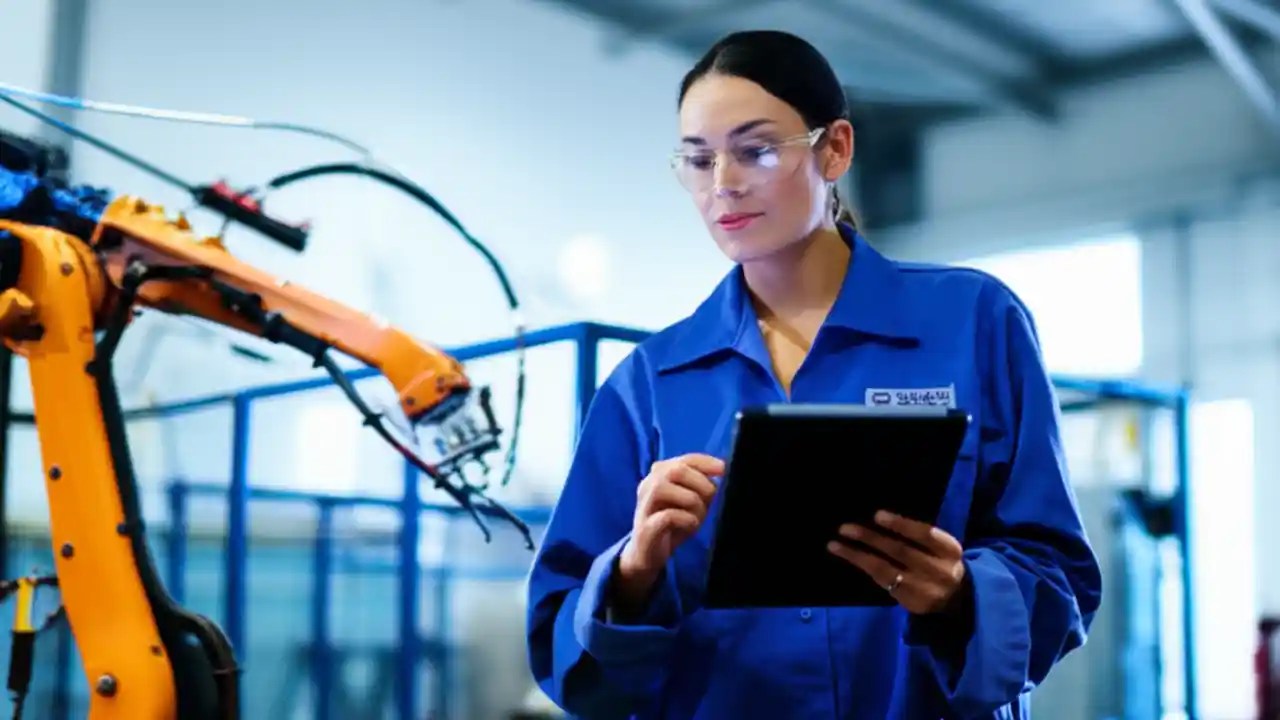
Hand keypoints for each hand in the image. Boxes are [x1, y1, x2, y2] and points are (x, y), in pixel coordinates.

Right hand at [615, 453, 723, 606]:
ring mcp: (644, 506)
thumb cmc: (673, 524)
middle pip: (674, 470)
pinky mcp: (644, 528)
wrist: (648, 554)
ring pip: (661, 488)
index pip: (685, 460)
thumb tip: (718, 478)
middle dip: (699, 482)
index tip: (723, 469)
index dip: (705, 462)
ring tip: (698, 514)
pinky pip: (664, 516)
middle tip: (711, 497)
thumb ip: (702, 489)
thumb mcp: (692, 503)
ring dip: (689, 499)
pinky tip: (691, 524)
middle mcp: (648, 486)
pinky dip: (684, 518)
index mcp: (660, 476)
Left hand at [827, 510, 965, 614]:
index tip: (877, 515)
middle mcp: (938, 569)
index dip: (901, 524)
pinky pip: (882, 581)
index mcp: (949, 549)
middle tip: (845, 528)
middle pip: (900, 551)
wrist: (957, 599)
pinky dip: (863, 567)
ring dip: (857, 555)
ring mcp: (923, 587)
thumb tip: (879, 516)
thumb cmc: (940, 561)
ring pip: (885, 569)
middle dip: (871, 538)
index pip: (925, 534)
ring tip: (835, 544)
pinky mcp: (910, 601)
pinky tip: (848, 557)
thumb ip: (919, 535)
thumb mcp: (939, 547)